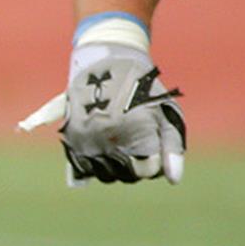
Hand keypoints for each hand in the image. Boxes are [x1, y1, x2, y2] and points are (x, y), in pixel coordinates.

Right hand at [18, 17, 185, 184]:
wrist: (104, 67)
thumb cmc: (144, 91)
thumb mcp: (165, 114)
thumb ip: (172, 147)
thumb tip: (173, 179)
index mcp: (136, 134)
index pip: (148, 170)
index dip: (155, 159)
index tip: (153, 141)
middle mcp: (109, 142)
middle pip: (128, 176)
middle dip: (137, 164)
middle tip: (137, 139)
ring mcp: (87, 144)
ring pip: (107, 175)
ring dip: (117, 165)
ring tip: (121, 139)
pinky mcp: (71, 143)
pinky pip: (87, 169)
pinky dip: (98, 162)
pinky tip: (104, 143)